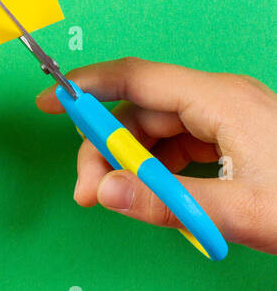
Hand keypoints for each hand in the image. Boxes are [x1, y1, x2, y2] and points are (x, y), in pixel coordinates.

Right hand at [35, 57, 276, 253]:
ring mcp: (230, 119)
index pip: (135, 78)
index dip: (85, 88)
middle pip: (139, 111)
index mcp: (221, 100)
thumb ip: (166, 204)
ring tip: (122, 201)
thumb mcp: (240, 212)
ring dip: (130, 164)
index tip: (48, 100)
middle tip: (90, 192)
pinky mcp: (236, 139)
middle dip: (106, 149)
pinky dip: (157, 169)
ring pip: (157, 131)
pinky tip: (157, 196)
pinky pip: (180, 145)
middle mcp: (221, 100)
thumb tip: (105, 193)